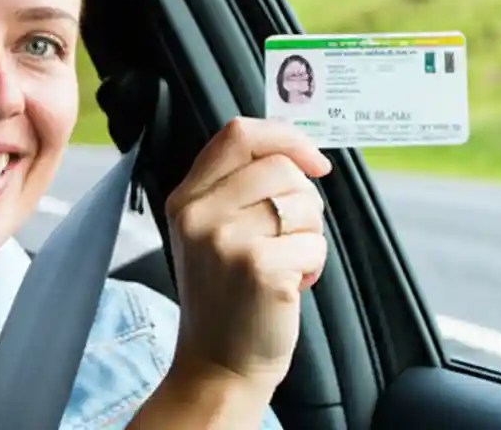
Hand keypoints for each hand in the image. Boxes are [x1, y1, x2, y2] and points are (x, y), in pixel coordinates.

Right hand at [164, 116, 331, 391]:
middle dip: (305, 201)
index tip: (313, 162)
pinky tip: (291, 287)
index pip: (239, 133)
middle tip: (291, 238)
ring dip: (310, 235)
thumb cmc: (228, 298)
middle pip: (280, 167)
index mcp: (187, 198)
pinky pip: (313, 244)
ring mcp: (225, 239)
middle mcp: (199, 213)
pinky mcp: (257, 267)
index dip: (286, 137)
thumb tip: (300, 153)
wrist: (218, 367)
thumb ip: (239, 187)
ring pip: (303, 204)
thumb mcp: (213, 232)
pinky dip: (314, 265)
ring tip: (287, 264)